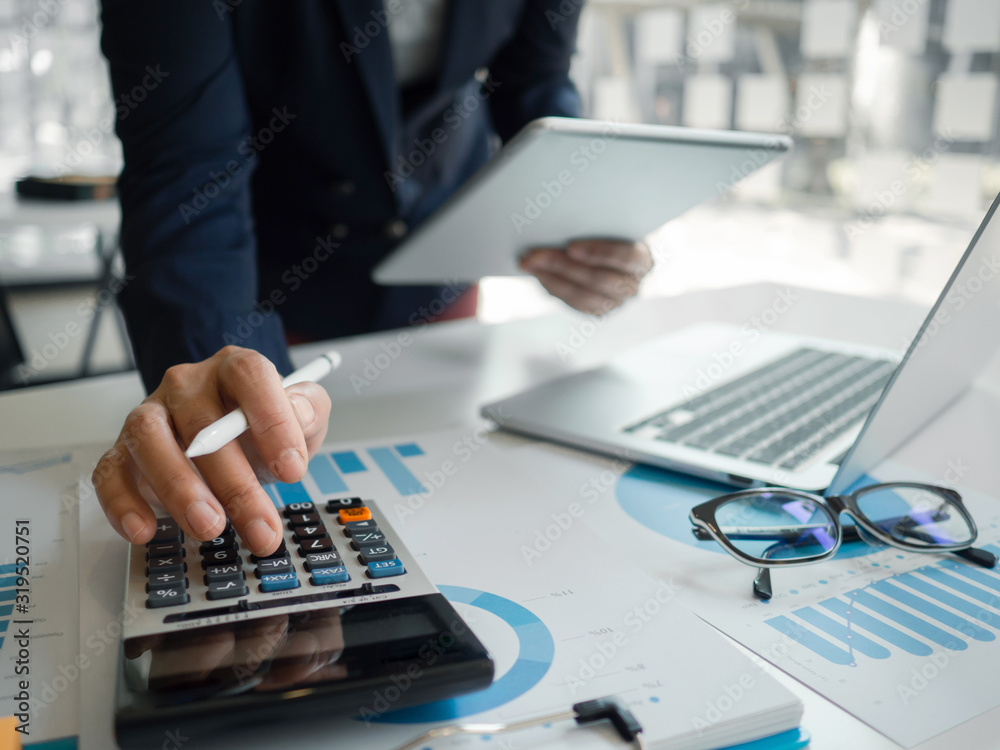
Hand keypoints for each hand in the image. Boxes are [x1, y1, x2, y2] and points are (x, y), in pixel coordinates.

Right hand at [93, 346, 330, 555]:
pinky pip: (110, 472)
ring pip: (150, 441)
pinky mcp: (124, 452)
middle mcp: (187, 385)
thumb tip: (299, 415)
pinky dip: (122, 503)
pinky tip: (145, 530)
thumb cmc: (263, 428)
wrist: (233, 440)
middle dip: (235, 483)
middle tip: (259, 526)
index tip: (292, 468)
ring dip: (178, 488)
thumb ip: (308, 410)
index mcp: (233, 368)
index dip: (272, 420)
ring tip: (209, 527)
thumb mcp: (303, 417)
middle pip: (203, 423)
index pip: (249, 376)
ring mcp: (151, 415)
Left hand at [519, 239, 652, 314]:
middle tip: (535, 255)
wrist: (618, 258)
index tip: (571, 247)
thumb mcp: (611, 227)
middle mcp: (633, 285)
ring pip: (583, 295)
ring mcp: (616, 302)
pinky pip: (575, 303)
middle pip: (597, 278)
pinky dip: (554, 287)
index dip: (598, 252)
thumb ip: (596, 226)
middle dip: (562, 266)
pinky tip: (538, 274)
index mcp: (642, 259)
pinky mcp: (599, 311)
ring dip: (552, 278)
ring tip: (529, 264)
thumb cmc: (613, 234)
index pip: (625, 257)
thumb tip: (560, 219)